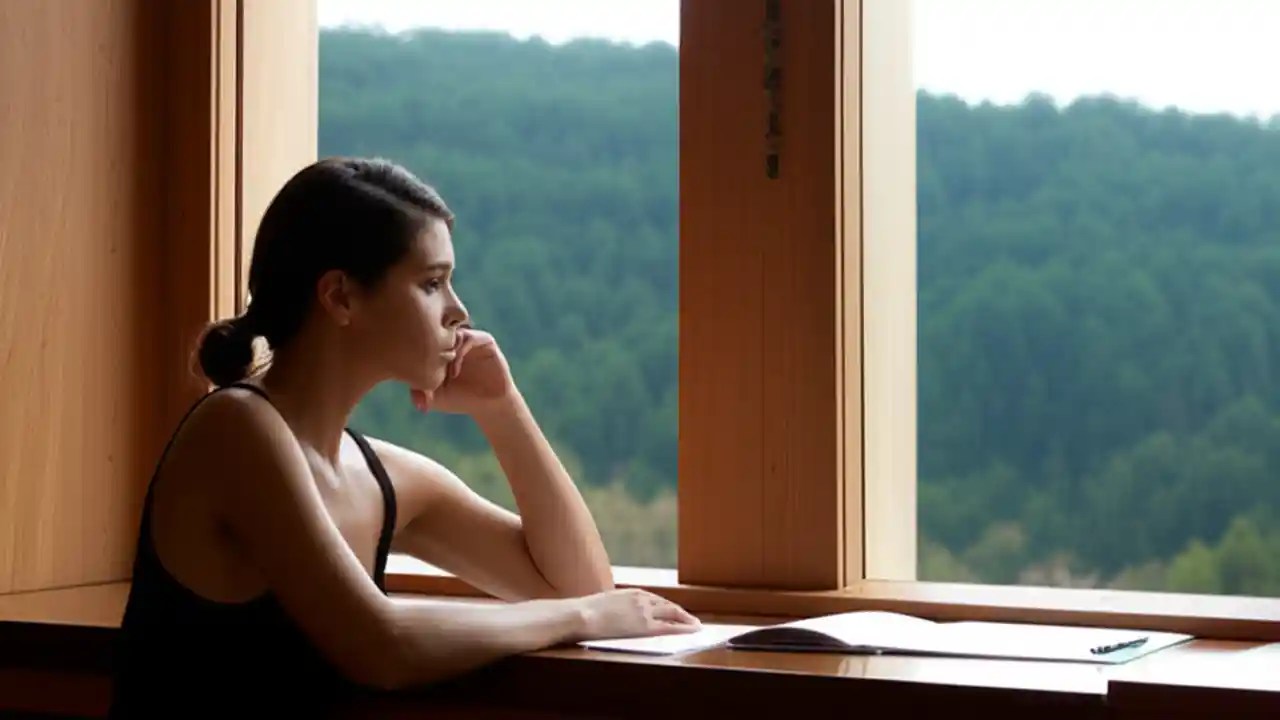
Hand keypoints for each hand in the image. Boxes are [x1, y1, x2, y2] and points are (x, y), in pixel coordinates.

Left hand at [411, 328, 515, 415]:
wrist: (488, 405)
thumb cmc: (458, 398)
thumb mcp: (433, 395)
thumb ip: (417, 387)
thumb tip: (399, 377)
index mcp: (439, 345)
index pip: (421, 333)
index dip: (414, 348)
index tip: (412, 370)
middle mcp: (454, 338)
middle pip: (434, 327)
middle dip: (427, 346)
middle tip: (425, 368)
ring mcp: (469, 338)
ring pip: (450, 331)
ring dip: (443, 350)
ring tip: (441, 373)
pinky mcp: (485, 341)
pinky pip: (468, 337)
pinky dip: (459, 352)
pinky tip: (454, 372)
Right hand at [572, 589, 701, 640]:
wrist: (582, 615)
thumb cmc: (586, 612)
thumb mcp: (605, 603)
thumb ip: (616, 607)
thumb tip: (616, 614)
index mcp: (631, 592)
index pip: (656, 599)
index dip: (667, 607)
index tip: (673, 611)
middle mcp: (642, 599)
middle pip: (668, 605)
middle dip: (681, 613)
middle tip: (691, 619)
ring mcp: (645, 611)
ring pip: (673, 613)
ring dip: (686, 620)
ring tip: (695, 625)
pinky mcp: (645, 626)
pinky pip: (670, 626)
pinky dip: (684, 627)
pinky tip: (693, 630)